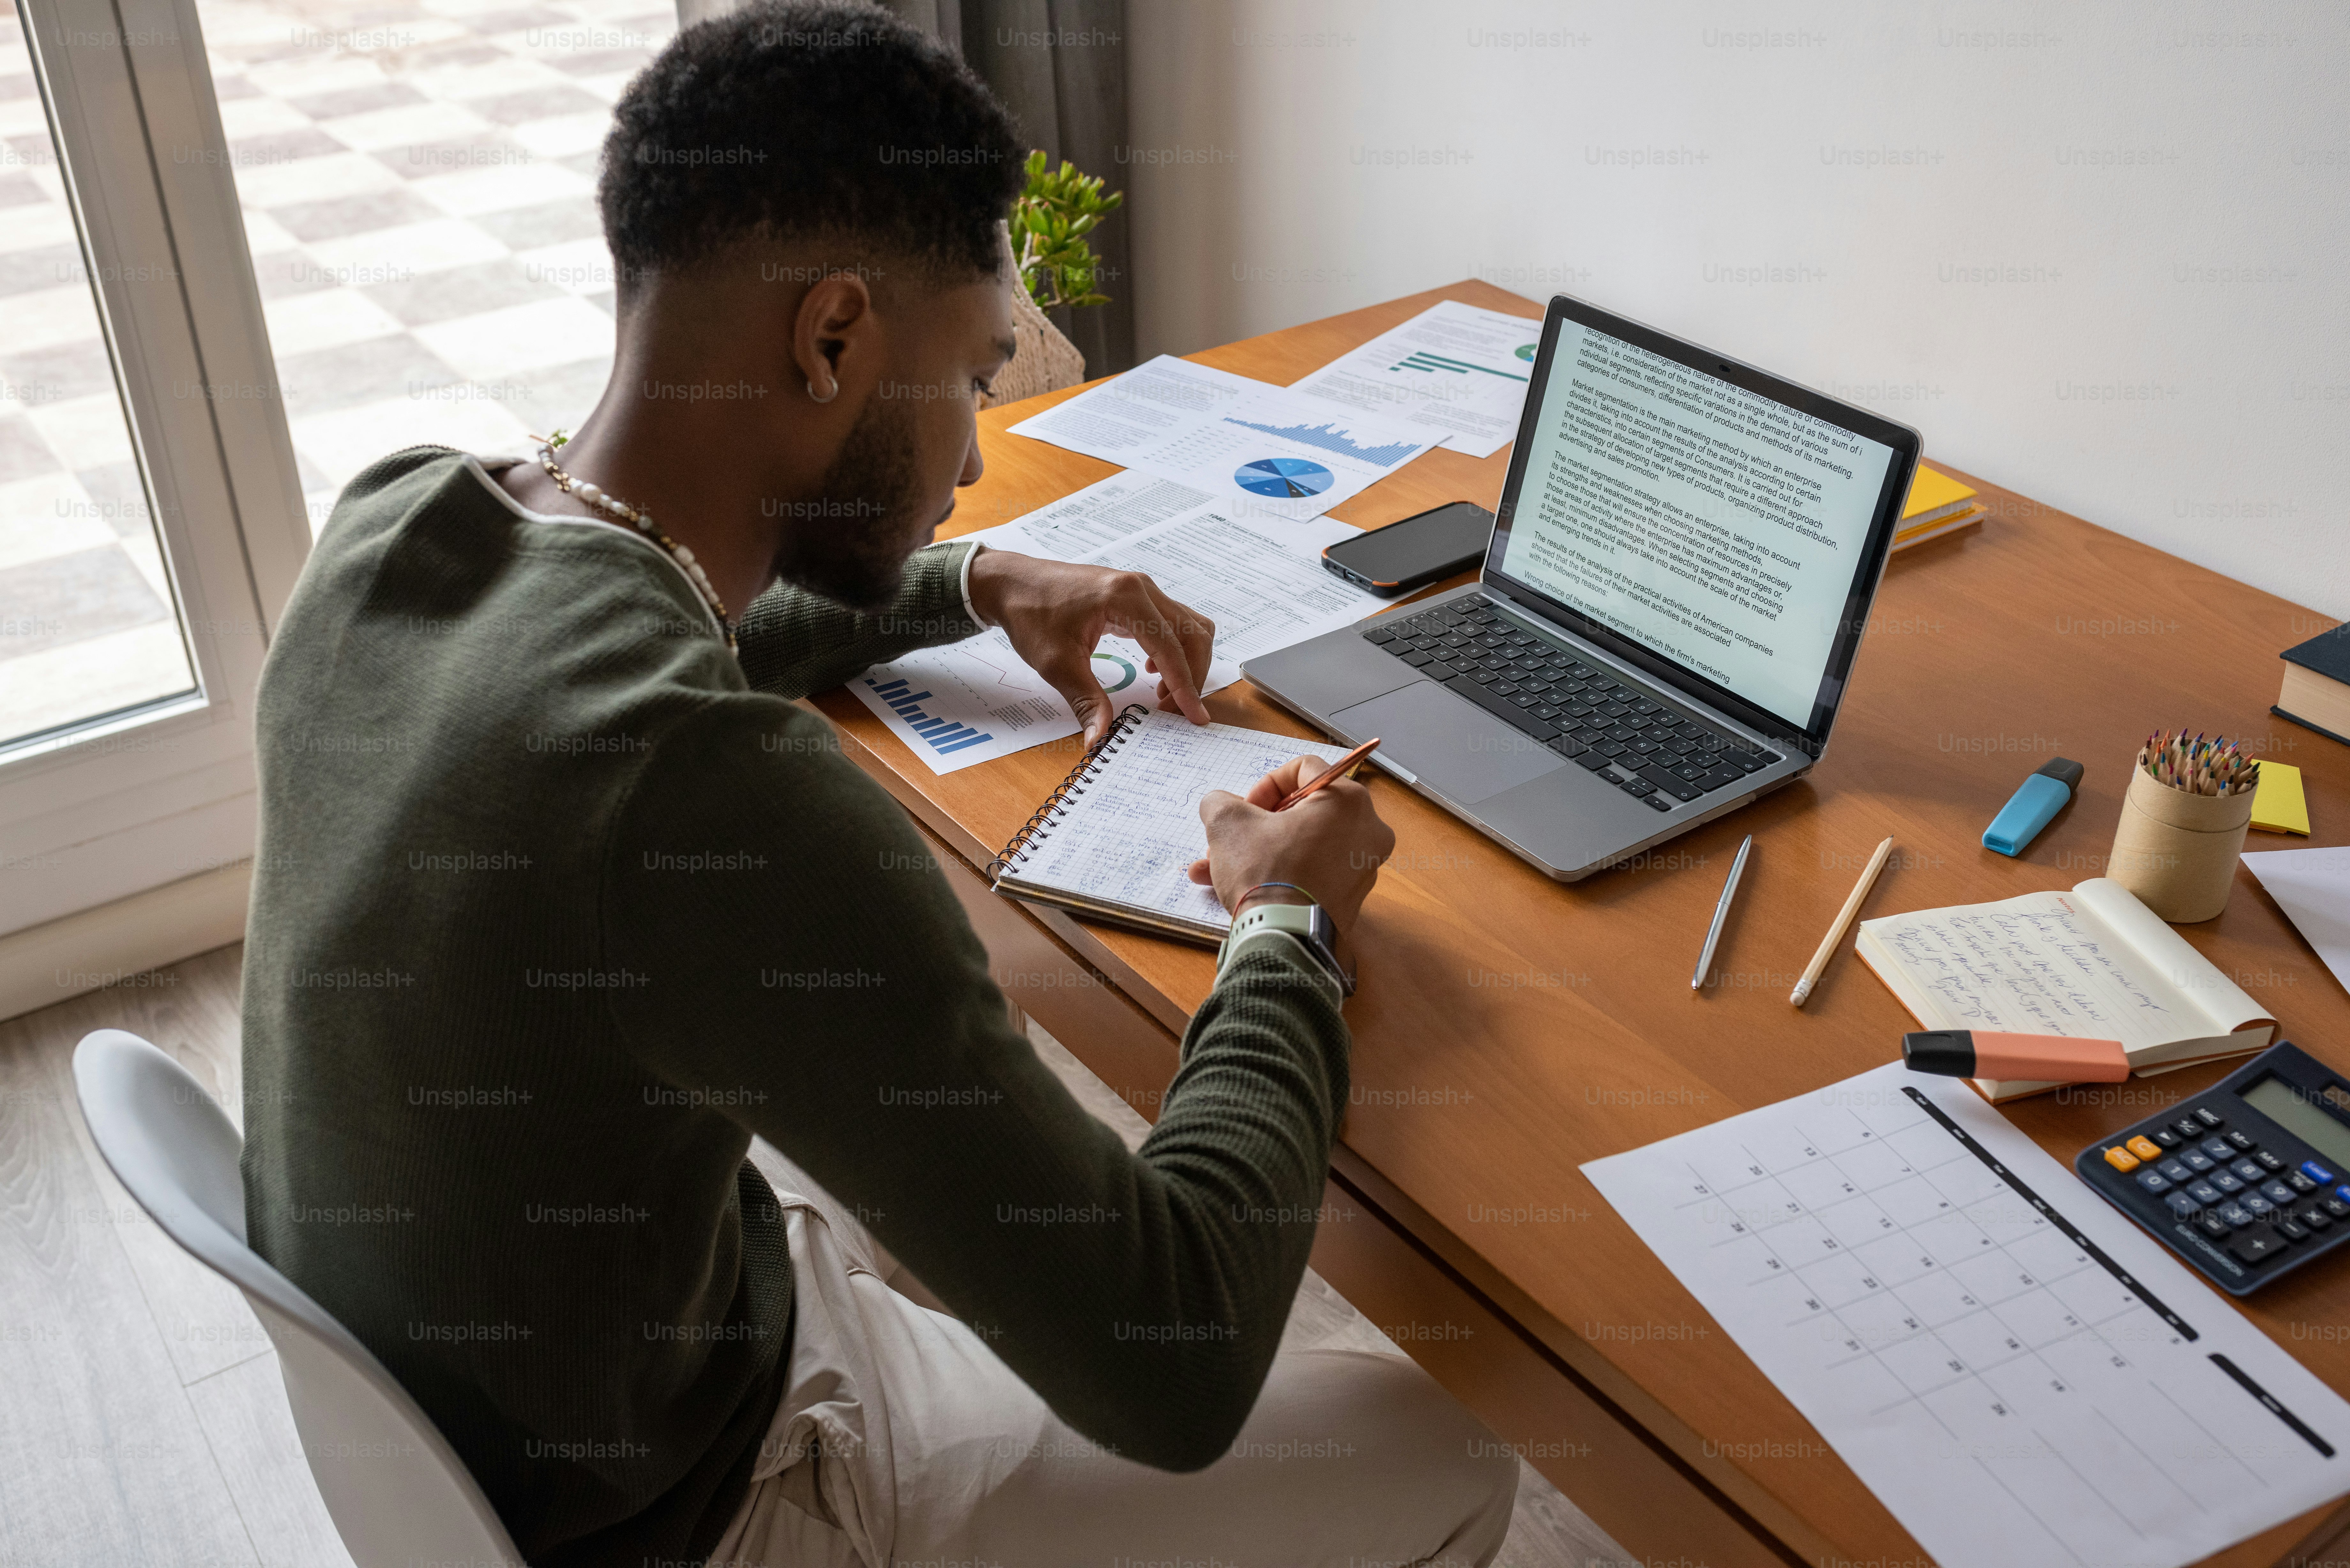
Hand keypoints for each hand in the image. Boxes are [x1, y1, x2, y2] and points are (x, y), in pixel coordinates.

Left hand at [966, 548, 1214, 745]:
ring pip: (1188, 626)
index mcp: (1125, 598)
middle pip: (1192, 634)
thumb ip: (1085, 701)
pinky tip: (1151, 670)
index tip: (1195, 716)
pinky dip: (1174, 649)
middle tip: (1177, 712)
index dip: (1185, 687)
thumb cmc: (1030, 614)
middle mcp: (1140, 588)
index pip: (1170, 648)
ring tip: (1164, 694)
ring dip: (1186, 662)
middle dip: (1192, 676)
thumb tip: (1101, 738)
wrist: (1011, 583)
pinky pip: (1172, 622)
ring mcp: (1140, 589)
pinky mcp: (1134, 595)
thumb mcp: (1056, 664)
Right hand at [1186, 756, 1392, 935]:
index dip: (1265, 784)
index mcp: (1348, 801)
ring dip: (1257, 852)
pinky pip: (1309, 873)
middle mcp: (1367, 831)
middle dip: (1256, 824)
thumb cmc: (1265, 872)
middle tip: (1227, 839)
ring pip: (1300, 846)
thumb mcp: (1228, 821)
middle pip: (1302, 812)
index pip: (1304, 770)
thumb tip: (1221, 805)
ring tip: (1213, 868)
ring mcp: (1362, 868)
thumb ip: (1221, 801)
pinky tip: (1234, 888)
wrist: (1285, 939)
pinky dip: (1277, 875)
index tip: (1244, 808)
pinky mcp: (1351, 898)